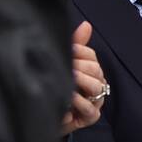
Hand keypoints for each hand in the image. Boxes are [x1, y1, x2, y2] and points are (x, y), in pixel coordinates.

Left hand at [60, 21, 106, 135]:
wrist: (44, 116)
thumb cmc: (55, 88)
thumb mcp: (62, 65)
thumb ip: (74, 45)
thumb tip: (86, 25)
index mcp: (90, 70)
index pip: (91, 55)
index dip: (80, 51)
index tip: (67, 50)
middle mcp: (96, 83)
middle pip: (95, 69)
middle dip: (80, 66)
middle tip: (67, 65)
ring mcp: (95, 101)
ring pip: (96, 86)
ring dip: (81, 81)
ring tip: (69, 78)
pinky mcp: (91, 117)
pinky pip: (90, 108)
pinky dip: (79, 102)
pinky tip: (68, 97)